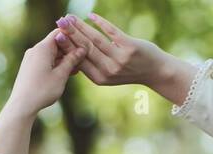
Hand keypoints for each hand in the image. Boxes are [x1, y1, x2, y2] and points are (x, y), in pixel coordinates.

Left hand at [4, 29, 85, 120]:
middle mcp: (35, 50)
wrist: (22, 105)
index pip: (59, 33)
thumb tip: (81, 49)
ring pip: (51, 54)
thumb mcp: (61, 75)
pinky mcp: (29, 67)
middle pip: (55, 43)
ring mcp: (30, 58)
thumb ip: (71, 60)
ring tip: (76, 68)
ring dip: (63, 59)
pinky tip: (64, 73)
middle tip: (83, 58)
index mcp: (42, 48)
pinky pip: (45, 61)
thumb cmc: (42, 90)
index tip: (83, 42)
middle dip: (69, 50)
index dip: (72, 36)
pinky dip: (55, 65)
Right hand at [52, 13, 195, 105]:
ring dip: (82, 26)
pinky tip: (92, 15)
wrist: (155, 72)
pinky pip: (111, 31)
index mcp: (99, 79)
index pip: (79, 60)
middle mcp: (108, 70)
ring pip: (95, 39)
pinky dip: (100, 22)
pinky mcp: (130, 47)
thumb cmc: (129, 70)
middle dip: (71, 33)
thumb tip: (73, 49)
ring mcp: (120, 59)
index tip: (56, 34)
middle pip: (84, 48)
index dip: (67, 47)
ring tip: (71, 17)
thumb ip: (93, 64)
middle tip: (60, 21)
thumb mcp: (108, 73)